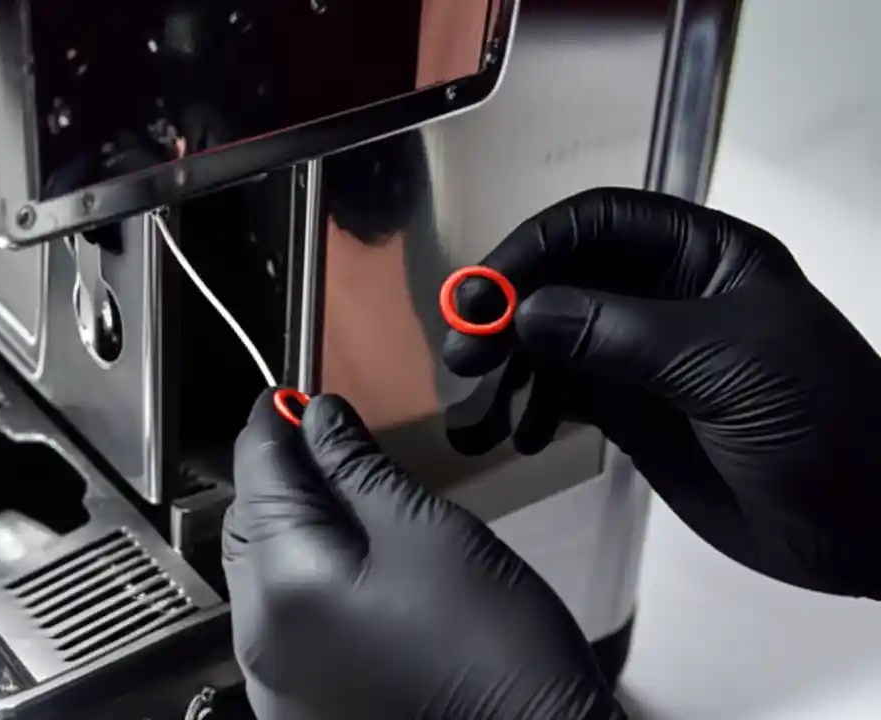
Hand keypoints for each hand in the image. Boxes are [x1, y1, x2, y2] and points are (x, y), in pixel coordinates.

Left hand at [223, 390, 622, 719]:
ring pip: (260, 576)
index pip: (256, 474)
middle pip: (248, 526)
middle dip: (276, 476)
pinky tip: (343, 565)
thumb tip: (317, 418)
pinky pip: (282, 623)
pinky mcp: (300, 709)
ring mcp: (274, 683)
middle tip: (318, 439)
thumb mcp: (427, 530)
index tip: (287, 395)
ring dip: (287, 528)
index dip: (272, 423)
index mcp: (284, 584)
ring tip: (336, 497)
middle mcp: (259, 639)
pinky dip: (299, 581)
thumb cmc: (492, 644)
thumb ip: (357, 467)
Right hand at [444, 187, 880, 597]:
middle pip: (561, 280)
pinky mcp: (630, 411)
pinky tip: (515, 438)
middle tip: (463, 361)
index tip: (481, 297)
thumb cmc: (823, 425)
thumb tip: (526, 312)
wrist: (870, 526)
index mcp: (703, 257)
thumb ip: (623, 335)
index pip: (596, 225)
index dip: (532, 250)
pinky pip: (560, 394)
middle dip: (505, 314)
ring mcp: (642, 355)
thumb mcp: (729, 367)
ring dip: (507, 372)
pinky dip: (527, 410)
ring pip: (549, 342)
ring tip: (479, 421)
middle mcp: (663, 295)